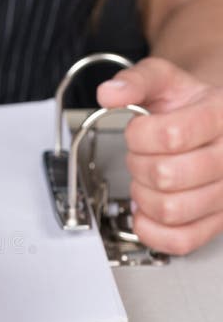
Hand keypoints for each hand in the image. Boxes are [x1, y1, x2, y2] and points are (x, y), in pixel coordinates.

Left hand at [97, 57, 222, 253]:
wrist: (211, 121)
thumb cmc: (188, 105)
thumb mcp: (163, 80)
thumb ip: (135, 81)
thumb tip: (110, 93)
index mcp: (220, 116)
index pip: (171, 136)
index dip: (139, 136)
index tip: (137, 130)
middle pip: (166, 175)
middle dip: (138, 165)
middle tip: (141, 156)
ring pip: (171, 210)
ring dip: (143, 196)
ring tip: (147, 180)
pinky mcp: (218, 221)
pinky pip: (182, 240)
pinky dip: (153, 230)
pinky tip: (147, 210)